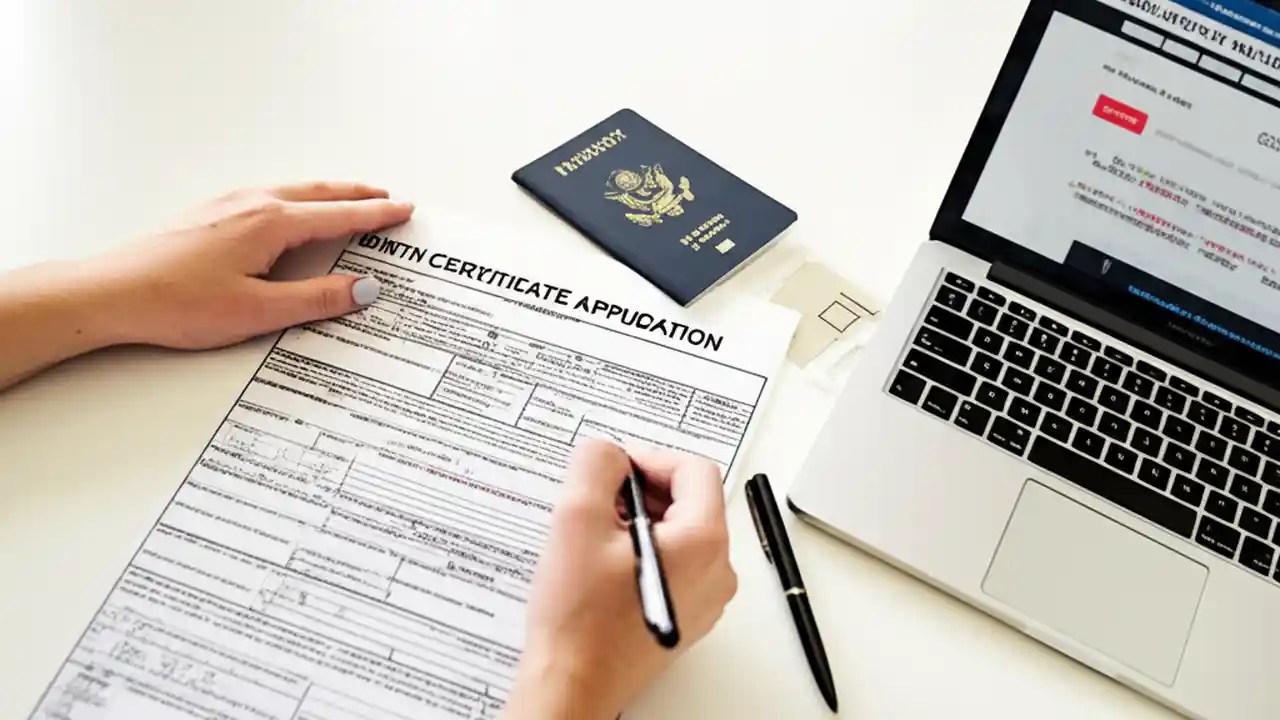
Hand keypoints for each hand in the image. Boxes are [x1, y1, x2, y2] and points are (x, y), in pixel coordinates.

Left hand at [0, 181, 411, 389]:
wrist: (111, 292)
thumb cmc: (175, 303)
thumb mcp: (258, 311)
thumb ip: (317, 299)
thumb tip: (363, 289)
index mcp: (271, 222)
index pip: (340, 215)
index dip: (377, 214)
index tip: (404, 209)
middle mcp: (252, 203)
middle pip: (320, 192)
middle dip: (358, 194)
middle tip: (387, 197)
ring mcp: (228, 204)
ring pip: (294, 190)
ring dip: (328, 194)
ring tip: (351, 201)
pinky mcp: (210, 213)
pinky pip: (270, 196)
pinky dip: (299, 199)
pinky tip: (295, 212)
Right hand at [503, 440, 737, 719]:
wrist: (572, 683)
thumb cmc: (580, 619)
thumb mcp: (577, 518)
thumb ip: (596, 465)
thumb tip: (608, 453)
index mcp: (703, 542)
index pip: (693, 469)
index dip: (649, 458)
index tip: (614, 468)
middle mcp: (716, 571)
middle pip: (690, 501)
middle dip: (643, 491)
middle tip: (599, 502)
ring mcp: (704, 598)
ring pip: (681, 533)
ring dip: (640, 522)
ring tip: (597, 537)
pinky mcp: (686, 616)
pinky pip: (675, 566)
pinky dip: (643, 553)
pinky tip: (604, 567)